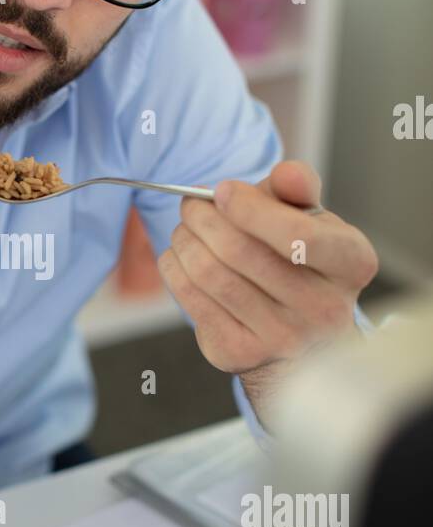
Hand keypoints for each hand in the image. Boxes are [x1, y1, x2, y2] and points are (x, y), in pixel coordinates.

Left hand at [157, 160, 378, 421]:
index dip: (248, 208)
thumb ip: (298, 187)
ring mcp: (281, 338)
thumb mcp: (311, 219)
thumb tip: (286, 173)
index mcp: (351, 264)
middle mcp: (324, 309)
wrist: (299, 335)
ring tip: (185, 227)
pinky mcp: (239, 354)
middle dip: (202, 218)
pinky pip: (191, 298)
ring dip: (184, 240)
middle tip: (191, 204)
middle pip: (240, 251)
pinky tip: (181, 255)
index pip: (297, 235)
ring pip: (210, 274)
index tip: (222, 190)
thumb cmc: (301, 262)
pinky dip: (175, 267)